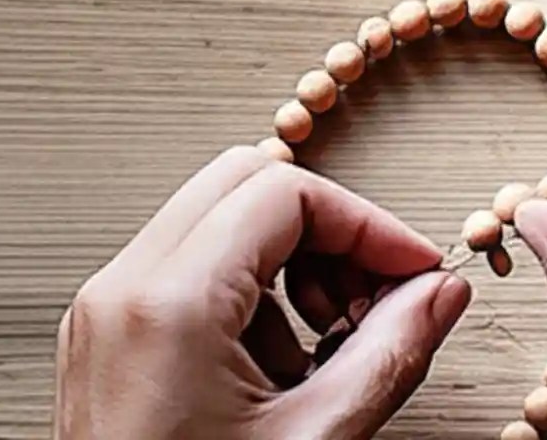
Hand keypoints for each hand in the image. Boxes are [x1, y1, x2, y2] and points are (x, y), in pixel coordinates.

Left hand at [52, 146, 470, 439]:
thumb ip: (390, 352)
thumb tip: (438, 293)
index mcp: (168, 305)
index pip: (285, 193)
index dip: (368, 223)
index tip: (413, 267)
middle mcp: (123, 290)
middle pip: (246, 183)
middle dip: (329, 228)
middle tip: (374, 291)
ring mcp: (108, 309)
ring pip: (217, 215)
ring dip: (292, 258)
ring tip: (329, 336)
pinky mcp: (110, 333)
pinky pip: (191, 265)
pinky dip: (253, 289)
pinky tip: (281, 364)